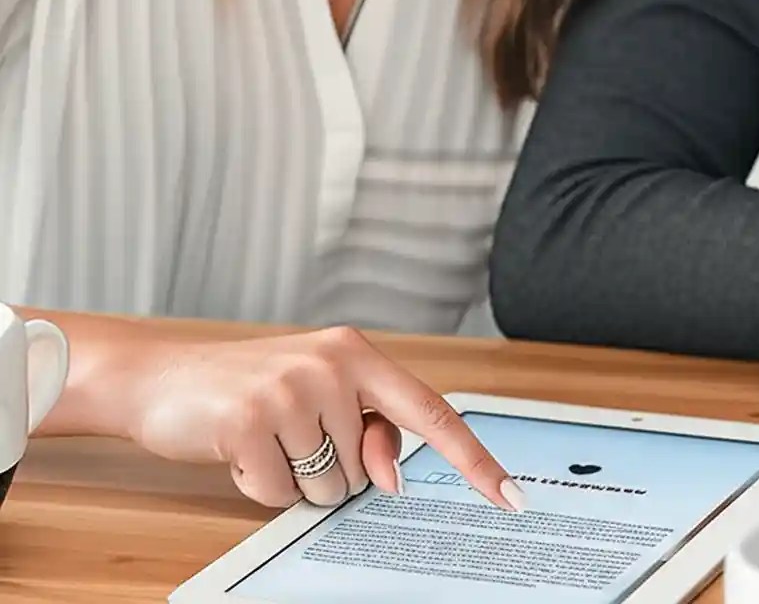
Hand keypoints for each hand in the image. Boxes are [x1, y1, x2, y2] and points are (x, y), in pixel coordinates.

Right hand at [121, 327, 520, 509]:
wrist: (157, 378)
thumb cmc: (249, 390)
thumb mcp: (319, 395)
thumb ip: (369, 427)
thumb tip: (393, 479)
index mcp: (357, 353)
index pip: (431, 413)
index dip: (473, 460)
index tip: (510, 497)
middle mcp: (330, 364)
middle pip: (366, 471)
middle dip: (327, 469)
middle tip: (286, 434)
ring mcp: (289, 390)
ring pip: (327, 488)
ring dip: (293, 479)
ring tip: (261, 438)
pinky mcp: (248, 421)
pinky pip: (277, 494)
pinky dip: (255, 486)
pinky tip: (236, 449)